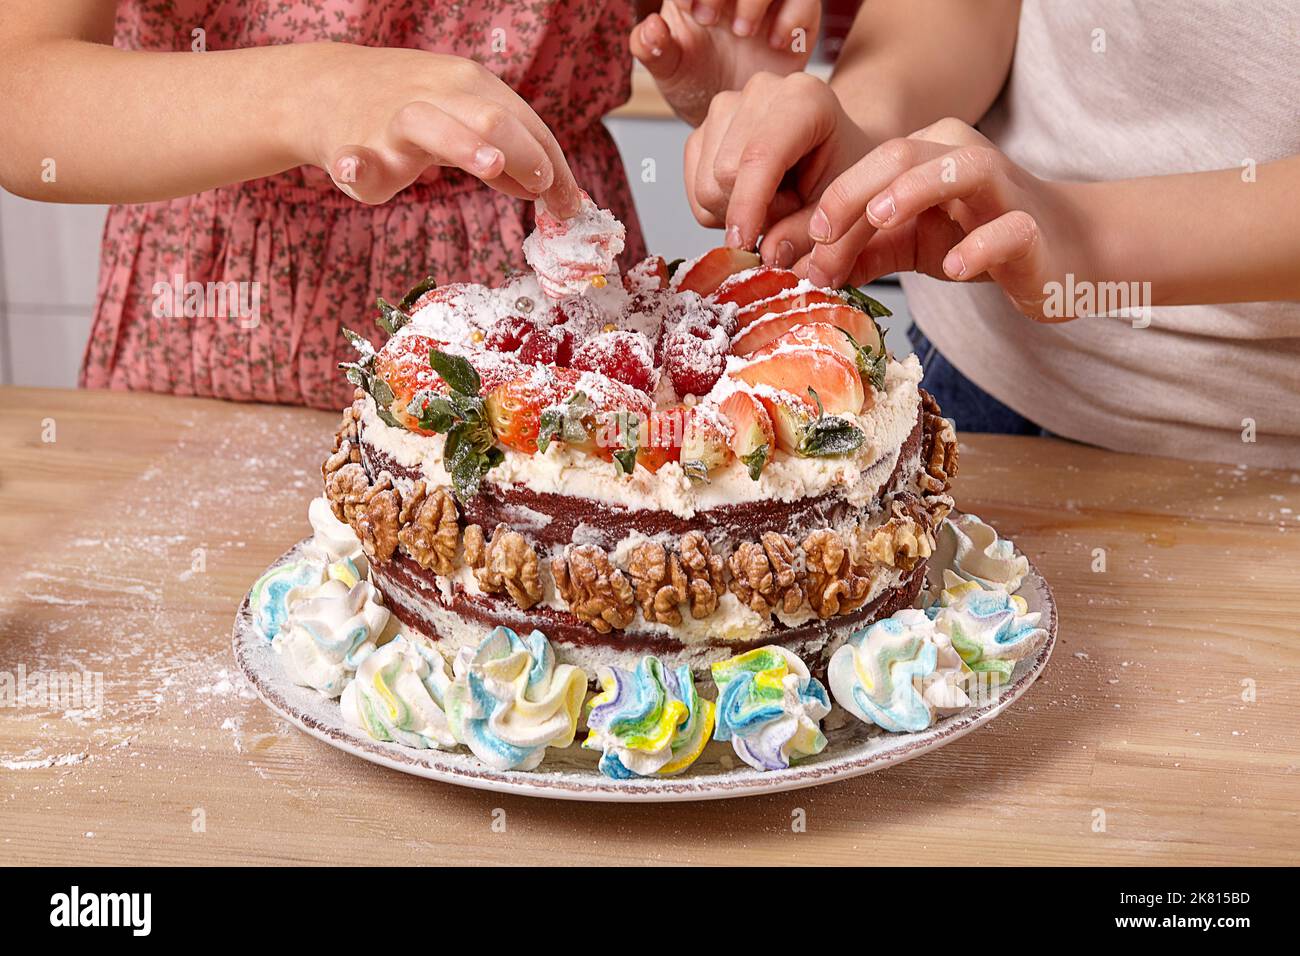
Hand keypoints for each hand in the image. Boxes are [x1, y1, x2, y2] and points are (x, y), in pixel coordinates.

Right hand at [307, 45, 579, 214]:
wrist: (326, 90)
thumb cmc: (409, 111)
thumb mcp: (464, 121)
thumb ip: (504, 155)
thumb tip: (545, 188)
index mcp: (472, 87)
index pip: (525, 123)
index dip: (553, 165)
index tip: (571, 205)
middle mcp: (437, 97)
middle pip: (492, 118)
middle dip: (525, 152)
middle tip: (543, 188)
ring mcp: (393, 122)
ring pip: (431, 125)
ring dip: (463, 144)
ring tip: (492, 164)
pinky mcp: (354, 149)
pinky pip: (353, 157)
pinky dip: (354, 164)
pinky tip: (354, 169)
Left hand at [631, 0, 820, 126]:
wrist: (734, 117)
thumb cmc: (696, 84)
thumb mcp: (668, 71)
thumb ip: (653, 50)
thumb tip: (649, 28)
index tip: (687, 9)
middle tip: (709, 18)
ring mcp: (768, 2)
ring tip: (743, 31)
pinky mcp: (797, 19)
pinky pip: (805, 2)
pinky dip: (792, 16)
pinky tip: (774, 43)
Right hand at [683, 71, 869, 262]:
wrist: (832, 151)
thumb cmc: (840, 172)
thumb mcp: (840, 206)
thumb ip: (807, 232)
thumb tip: (770, 255)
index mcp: (804, 98)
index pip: (759, 155)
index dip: (748, 206)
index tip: (745, 245)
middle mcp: (760, 91)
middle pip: (725, 174)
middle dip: (753, 211)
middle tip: (789, 210)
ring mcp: (726, 107)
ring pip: (705, 186)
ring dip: (736, 212)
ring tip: (773, 201)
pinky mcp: (703, 131)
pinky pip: (694, 191)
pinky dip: (718, 210)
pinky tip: (749, 199)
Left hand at [803, 118, 1094, 320]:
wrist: (1062, 255)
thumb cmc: (978, 239)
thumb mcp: (909, 244)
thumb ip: (861, 251)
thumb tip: (805, 268)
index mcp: (928, 155)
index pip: (868, 169)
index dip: (828, 204)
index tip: (796, 247)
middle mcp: (963, 158)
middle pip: (902, 154)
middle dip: (852, 191)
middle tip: (818, 232)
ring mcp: (1003, 190)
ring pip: (960, 167)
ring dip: (914, 188)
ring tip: (878, 218)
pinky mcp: (1033, 228)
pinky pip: (1009, 227)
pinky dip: (980, 243)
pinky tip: (953, 267)